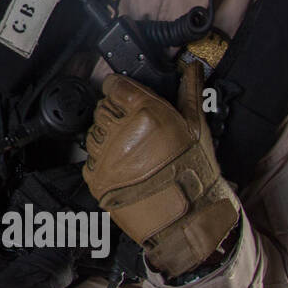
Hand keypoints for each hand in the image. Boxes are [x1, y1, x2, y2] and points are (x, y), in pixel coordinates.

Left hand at [83, 61, 239, 277]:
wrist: (187, 219)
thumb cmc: (195, 174)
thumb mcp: (198, 128)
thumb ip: (190, 92)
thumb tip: (192, 68)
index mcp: (147, 113)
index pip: (114, 85)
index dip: (119, 89)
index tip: (124, 94)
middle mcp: (123, 131)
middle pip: (103, 108)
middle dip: (116, 114)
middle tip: (136, 130)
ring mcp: (107, 155)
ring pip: (93, 132)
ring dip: (108, 137)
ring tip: (133, 152)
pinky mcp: (96, 177)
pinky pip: (89, 157)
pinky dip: (102, 160)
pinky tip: (124, 168)